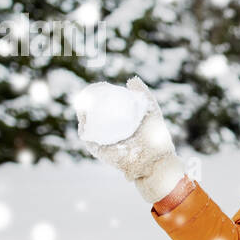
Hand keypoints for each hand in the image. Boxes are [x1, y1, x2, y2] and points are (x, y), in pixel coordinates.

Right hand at [76, 76, 185, 202]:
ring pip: (87, 121)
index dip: (101, 94)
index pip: (107, 106)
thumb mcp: (151, 110)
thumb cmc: (156, 137)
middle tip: (93, 88)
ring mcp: (103, 140)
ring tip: (86, 96)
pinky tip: (84, 110)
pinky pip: (85, 133)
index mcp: (121, 122)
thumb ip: (143, 94)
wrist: (155, 159)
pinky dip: (83, 121)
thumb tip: (131, 79)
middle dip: (89, 99)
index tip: (102, 85)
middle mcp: (110, 131)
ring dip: (83, 107)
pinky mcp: (96, 149)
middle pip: (94, 112)